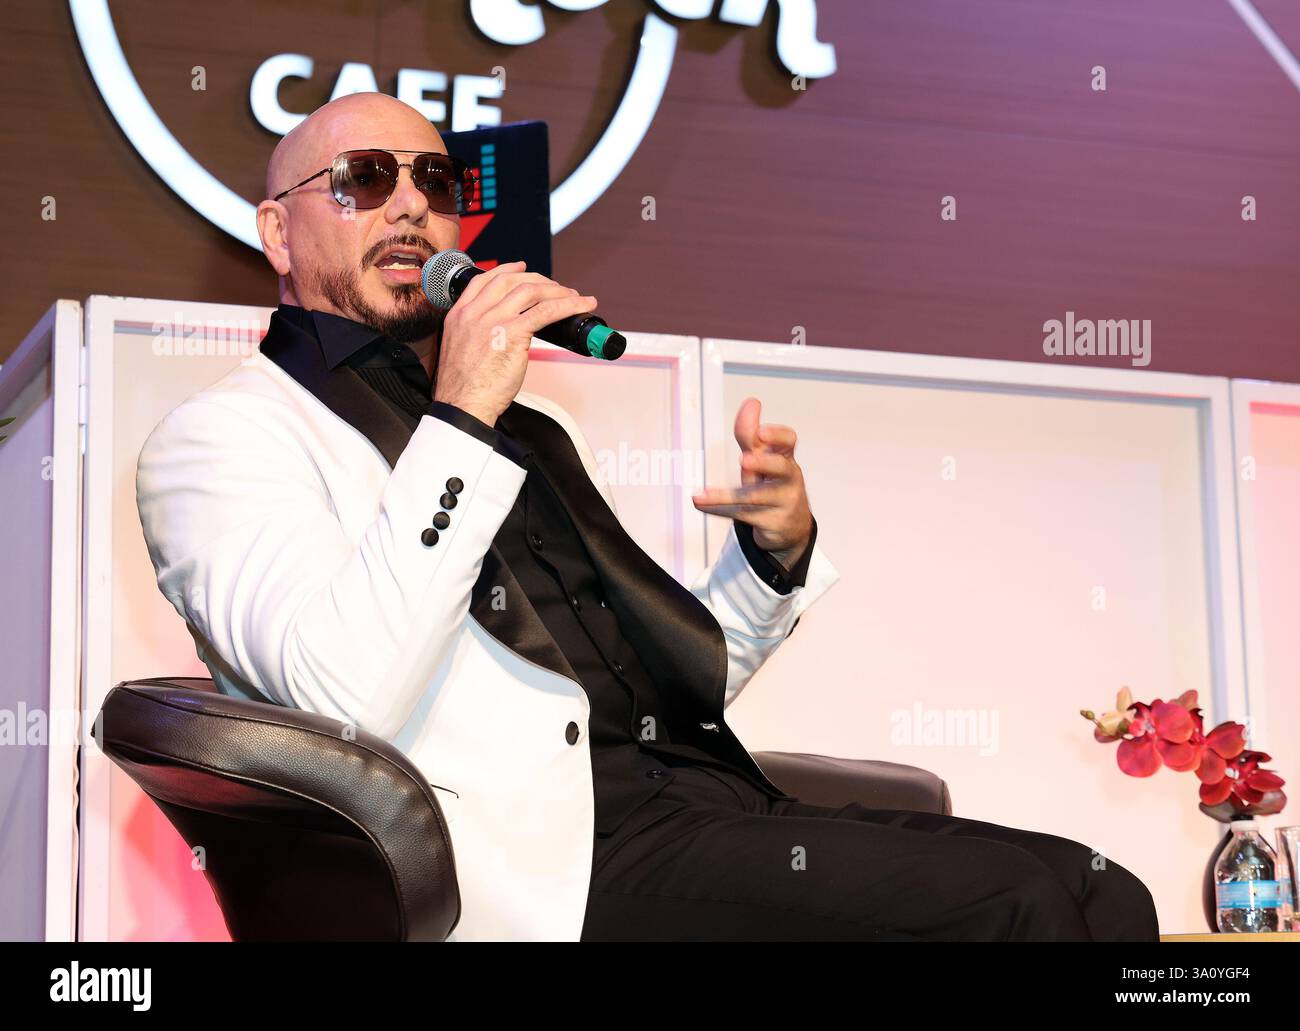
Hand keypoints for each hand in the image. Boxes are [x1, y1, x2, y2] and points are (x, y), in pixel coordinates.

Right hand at [432, 260, 597, 425]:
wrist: (463, 405)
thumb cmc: (464, 389)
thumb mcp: (462, 351)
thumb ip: (476, 335)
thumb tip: (502, 335)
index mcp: (459, 315)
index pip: (484, 280)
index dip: (507, 270)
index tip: (522, 267)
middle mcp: (474, 313)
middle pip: (510, 280)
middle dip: (537, 279)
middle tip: (556, 287)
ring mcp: (493, 321)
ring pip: (530, 291)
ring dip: (557, 291)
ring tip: (574, 297)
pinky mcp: (512, 333)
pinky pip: (546, 311)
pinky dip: (568, 305)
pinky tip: (581, 305)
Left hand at [691, 397, 813, 567]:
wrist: (792, 527)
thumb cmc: (774, 484)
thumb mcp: (763, 459)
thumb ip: (752, 435)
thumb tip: (752, 402)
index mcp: (786, 457)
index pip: (789, 441)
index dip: (777, 435)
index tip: (761, 431)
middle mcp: (788, 479)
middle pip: (782, 469)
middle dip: (765, 463)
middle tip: (744, 459)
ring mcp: (782, 502)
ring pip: (756, 498)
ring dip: (728, 495)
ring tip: (703, 496)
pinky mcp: (771, 521)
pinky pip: (742, 514)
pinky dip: (718, 508)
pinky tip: (699, 503)